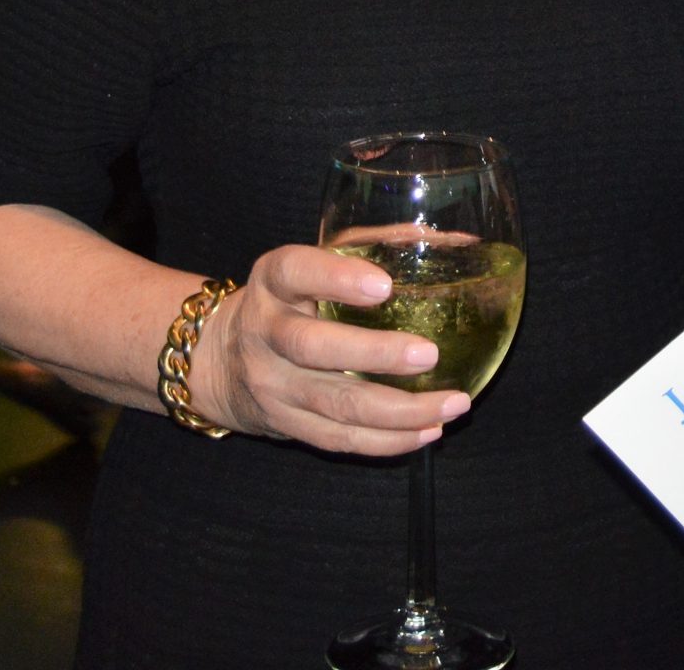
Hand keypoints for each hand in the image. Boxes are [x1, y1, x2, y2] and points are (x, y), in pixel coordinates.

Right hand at [185, 243, 470, 454]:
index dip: (337, 279)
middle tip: (430, 355)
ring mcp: (272, 385)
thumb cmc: (296, 295)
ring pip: (334, 405)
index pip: (298, 272)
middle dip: (375, 354)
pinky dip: (386, 442)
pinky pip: (337, 440)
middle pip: (314, 348)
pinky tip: (428, 431)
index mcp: (274, 279)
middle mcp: (266, 332)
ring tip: (453, 404)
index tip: (384, 285)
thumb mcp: (319, 257)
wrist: (223, 358)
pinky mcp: (285, 425)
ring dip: (399, 411)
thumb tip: (459, 241)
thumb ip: (377, 243)